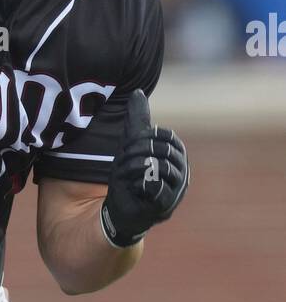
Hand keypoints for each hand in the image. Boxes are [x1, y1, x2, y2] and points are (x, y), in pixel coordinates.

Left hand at [101, 90, 188, 247]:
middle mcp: (182, 173)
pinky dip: (142, 185)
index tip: (129, 149)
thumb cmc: (130, 176)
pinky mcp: (165, 207)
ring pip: (160, 167)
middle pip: (162, 150)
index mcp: (177, 157)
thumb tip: (138, 92)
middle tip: (124, 165)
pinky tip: (135, 188)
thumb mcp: (130, 145)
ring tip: (128, 177)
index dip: (144, 138)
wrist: (120, 209)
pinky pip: (158, 188)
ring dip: (135, 169)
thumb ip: (138, 121)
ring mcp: (176, 191)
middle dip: (136, 154)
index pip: (166, 137)